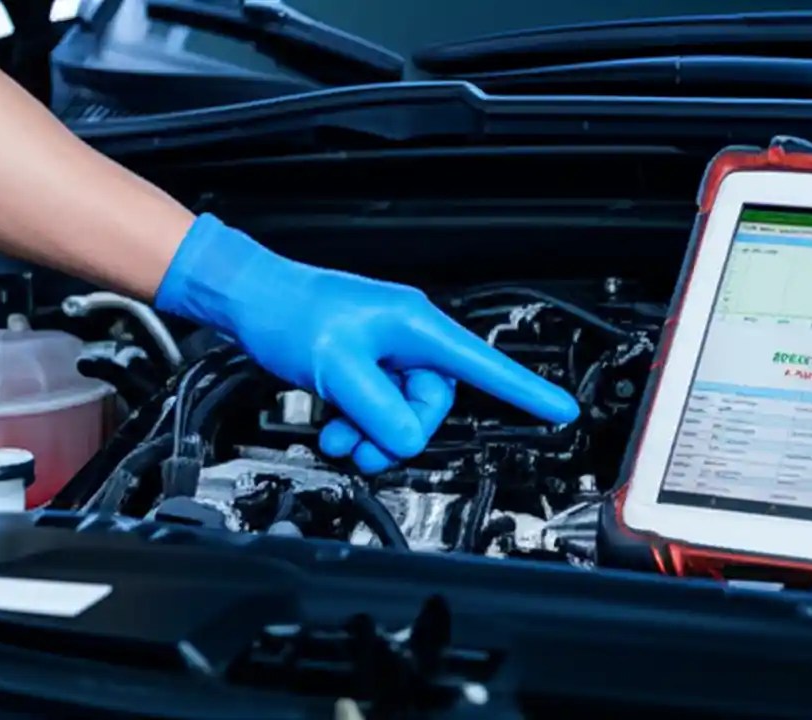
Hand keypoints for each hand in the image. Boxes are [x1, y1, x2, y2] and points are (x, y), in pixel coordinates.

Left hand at [154, 214, 579, 472]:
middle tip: (361, 442)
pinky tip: (334, 428)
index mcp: (418, 328)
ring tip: (339, 438)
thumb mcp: (338, 369)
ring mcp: (390, 352)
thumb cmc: (291, 314)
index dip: (527, 392)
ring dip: (373, 434)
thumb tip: (406, 440)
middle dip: (397, 431)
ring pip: (404, 413)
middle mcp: (411, 338)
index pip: (485, 366)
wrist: (251, 300)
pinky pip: (381, 407)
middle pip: (433, 406)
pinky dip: (360, 425)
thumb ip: (380, 411)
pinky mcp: (368, 364)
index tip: (561, 410)